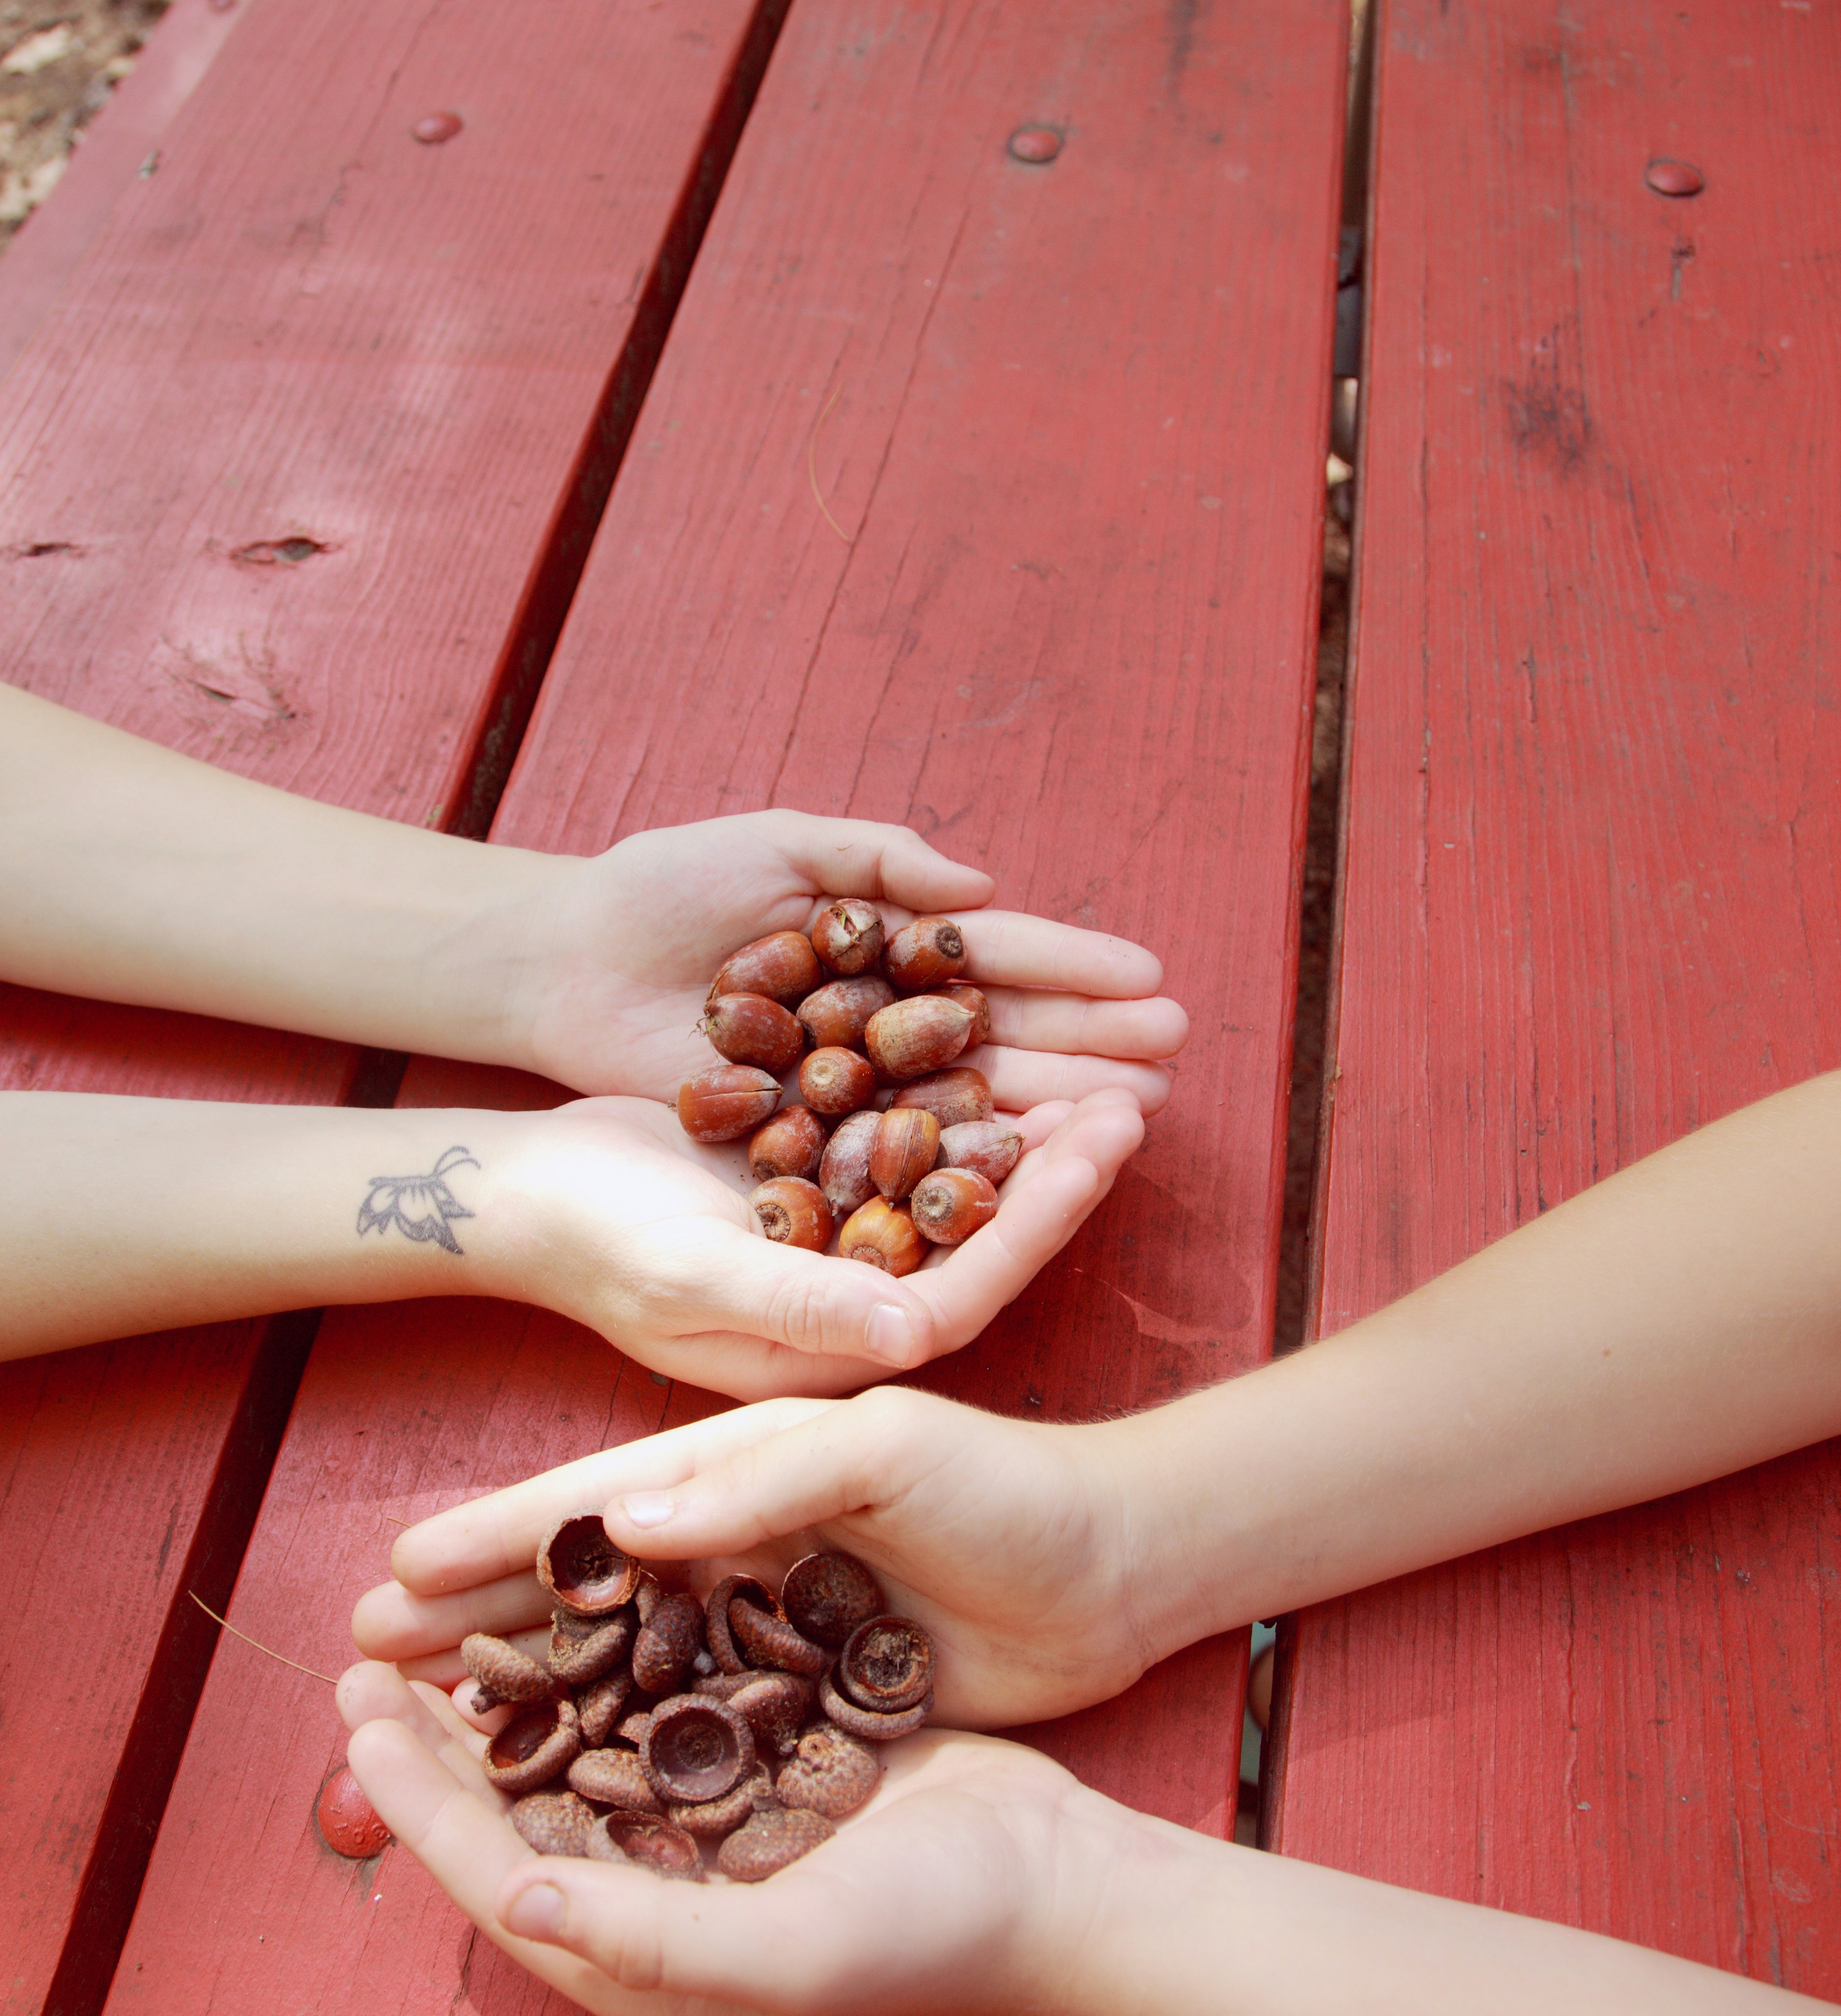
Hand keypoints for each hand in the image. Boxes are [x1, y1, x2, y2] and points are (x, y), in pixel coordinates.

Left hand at [339, 1660, 1107, 2015]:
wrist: (1055, 1884)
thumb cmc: (927, 1932)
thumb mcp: (788, 1951)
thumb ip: (649, 1941)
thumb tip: (511, 1905)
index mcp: (649, 1972)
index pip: (496, 1883)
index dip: (421, 1806)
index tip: (362, 1722)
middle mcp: (662, 1912)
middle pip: (515, 1827)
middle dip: (437, 1752)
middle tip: (368, 1667)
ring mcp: (707, 1849)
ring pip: (569, 1775)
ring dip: (504, 1710)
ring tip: (439, 1641)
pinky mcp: (752, 1787)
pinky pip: (640, 1735)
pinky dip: (589, 1684)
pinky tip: (562, 1625)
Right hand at [358, 1381, 1159, 1725]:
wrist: (1118, 1569)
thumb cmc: (1012, 1490)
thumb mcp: (892, 1454)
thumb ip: (765, 1480)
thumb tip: (625, 1516)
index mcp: (745, 1467)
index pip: (596, 1501)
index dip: (498, 1537)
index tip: (399, 1573)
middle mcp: (739, 1541)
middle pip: (581, 1581)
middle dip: (477, 1614)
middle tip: (367, 1654)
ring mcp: (766, 1620)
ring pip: (617, 1655)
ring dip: (526, 1682)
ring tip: (429, 1719)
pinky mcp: (805, 1690)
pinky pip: (690, 1717)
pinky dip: (620, 1740)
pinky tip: (555, 1779)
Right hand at [482, 1087, 1146, 1397]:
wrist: (524, 1194)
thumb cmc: (594, 1243)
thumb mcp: (692, 1276)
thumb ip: (801, 1306)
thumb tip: (916, 1337)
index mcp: (836, 1348)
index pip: (967, 1293)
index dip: (1038, 1224)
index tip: (1101, 1146)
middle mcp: (854, 1305)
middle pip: (983, 1241)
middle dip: (1061, 1172)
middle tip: (1138, 1094)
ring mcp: (841, 1246)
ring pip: (962, 1192)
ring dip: (1030, 1133)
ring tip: (1106, 1070)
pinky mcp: (823, 1189)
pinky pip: (919, 1151)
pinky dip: (968, 1103)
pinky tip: (1015, 1051)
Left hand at [491, 811, 1186, 1107]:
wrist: (565, 958)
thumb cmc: (662, 888)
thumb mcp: (779, 846)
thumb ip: (879, 863)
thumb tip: (983, 888)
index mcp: (889, 946)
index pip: (1000, 958)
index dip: (1074, 969)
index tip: (1149, 980)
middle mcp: (885, 1024)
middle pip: (1005, 1036)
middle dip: (1091, 1044)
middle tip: (1173, 1057)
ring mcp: (852, 1089)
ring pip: (968, 1103)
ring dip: (1053, 1108)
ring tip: (1133, 1112)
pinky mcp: (806, 1143)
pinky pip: (894, 1158)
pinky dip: (960, 1164)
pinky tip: (1030, 1169)